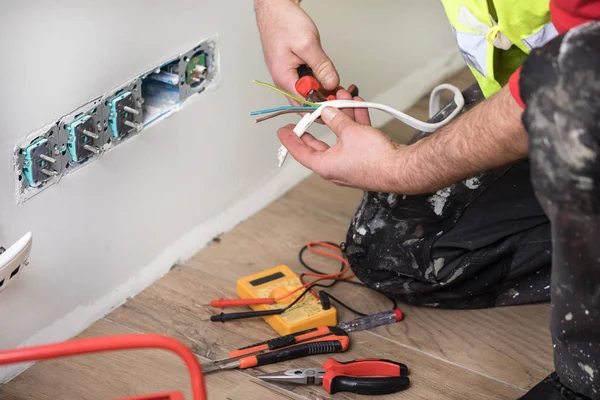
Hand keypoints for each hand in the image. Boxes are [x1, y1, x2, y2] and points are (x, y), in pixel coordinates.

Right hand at [255, 0, 338, 101]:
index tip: (338, 99)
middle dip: (325, 100)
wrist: (276, 9)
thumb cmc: (284, 22)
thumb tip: (331, 83)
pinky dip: (320, 82)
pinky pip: (308, 83)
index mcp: (284, 78)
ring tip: (338, 85)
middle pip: (307, 102)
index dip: (323, 104)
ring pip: (308, 93)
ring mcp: (288, 76)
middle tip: (342, 93)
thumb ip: (321, 66)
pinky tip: (329, 78)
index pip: (305, 103)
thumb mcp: (307, 44)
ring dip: (324, 91)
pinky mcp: (293, 71)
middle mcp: (284, 81)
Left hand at [277, 90, 405, 191]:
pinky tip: (358, 107)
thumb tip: (327, 111)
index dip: (290, 140)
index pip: (300, 152)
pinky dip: (354, 124)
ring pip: (339, 137)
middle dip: (317, 123)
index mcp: (325, 165)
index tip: (283, 131)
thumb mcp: (350, 132)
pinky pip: (354, 138)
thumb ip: (336, 119)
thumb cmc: (375, 159)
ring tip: (340, 99)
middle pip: (319, 144)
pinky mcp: (364, 158)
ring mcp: (350, 163)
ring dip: (340, 118)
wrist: (401, 168)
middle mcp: (335, 167)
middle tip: (308, 113)